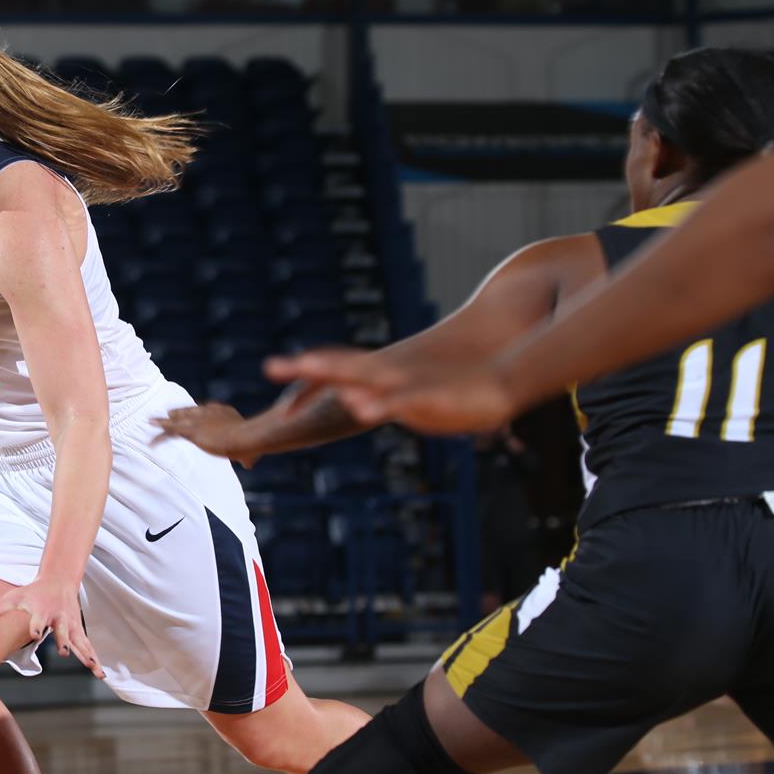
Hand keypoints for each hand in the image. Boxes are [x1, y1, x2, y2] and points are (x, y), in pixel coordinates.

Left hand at [0, 577, 103, 678]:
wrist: (59, 580)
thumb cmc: (32, 593)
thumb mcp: (14, 598)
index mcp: (42, 612)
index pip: (37, 620)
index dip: (36, 627)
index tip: (35, 634)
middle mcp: (58, 619)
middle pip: (62, 631)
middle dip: (63, 641)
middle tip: (63, 652)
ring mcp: (71, 625)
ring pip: (80, 642)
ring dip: (86, 654)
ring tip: (93, 668)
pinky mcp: (78, 630)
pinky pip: (87, 647)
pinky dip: (94, 658)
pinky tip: (100, 673)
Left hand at [152, 403, 262, 467]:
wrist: (245, 438)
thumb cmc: (250, 444)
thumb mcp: (249, 450)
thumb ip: (247, 456)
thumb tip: (249, 464)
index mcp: (223, 412)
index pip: (207, 410)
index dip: (200, 413)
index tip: (195, 414)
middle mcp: (209, 412)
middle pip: (189, 410)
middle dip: (179, 412)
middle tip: (170, 413)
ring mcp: (199, 420)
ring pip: (177, 419)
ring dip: (164, 421)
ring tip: (153, 421)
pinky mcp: (192, 429)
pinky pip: (171, 430)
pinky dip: (160, 432)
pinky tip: (152, 436)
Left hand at [264, 349, 518, 435]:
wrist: (501, 380)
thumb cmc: (454, 392)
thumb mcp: (411, 400)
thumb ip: (384, 401)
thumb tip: (360, 406)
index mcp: (381, 377)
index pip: (337, 373)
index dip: (306, 386)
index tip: (278, 402)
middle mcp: (388, 374)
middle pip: (341, 366)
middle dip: (306, 369)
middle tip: (272, 367)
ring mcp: (407, 384)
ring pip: (366, 379)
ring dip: (336, 376)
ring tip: (303, 370)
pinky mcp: (430, 398)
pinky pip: (399, 400)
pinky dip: (378, 402)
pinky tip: (359, 406)